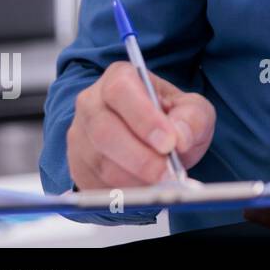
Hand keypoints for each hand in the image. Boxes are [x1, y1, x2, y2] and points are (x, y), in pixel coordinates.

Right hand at [67, 62, 214, 188]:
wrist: (154, 143)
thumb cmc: (171, 119)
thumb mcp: (193, 110)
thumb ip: (192, 118)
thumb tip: (180, 138)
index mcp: (119, 77)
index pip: (120, 90)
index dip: (143, 118)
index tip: (169, 142)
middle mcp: (91, 102)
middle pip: (104, 130)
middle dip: (140, 157)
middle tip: (168, 172)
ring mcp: (79, 135)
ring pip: (99, 161)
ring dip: (134, 177)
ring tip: (162, 181)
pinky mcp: (76, 166)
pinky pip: (94, 184)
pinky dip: (123, 192)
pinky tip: (145, 187)